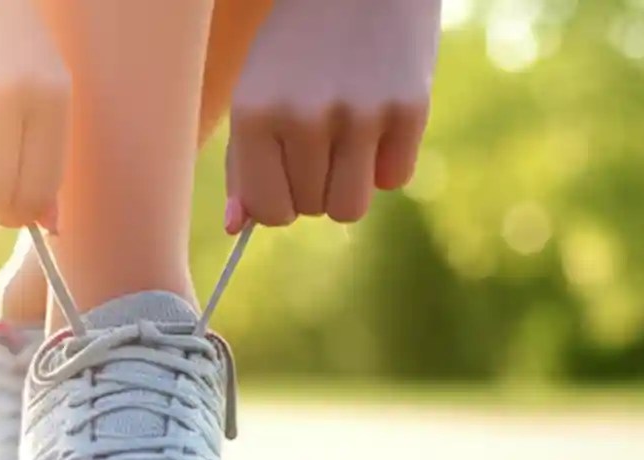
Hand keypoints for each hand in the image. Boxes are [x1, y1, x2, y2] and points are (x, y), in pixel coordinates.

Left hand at [225, 0, 440, 230]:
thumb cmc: (298, 45)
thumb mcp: (257, 93)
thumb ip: (242, 163)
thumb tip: (233, 228)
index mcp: (255, 113)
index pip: (267, 210)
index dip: (277, 203)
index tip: (284, 178)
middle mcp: (305, 116)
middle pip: (311, 210)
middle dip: (313, 186)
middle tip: (319, 138)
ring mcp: (360, 113)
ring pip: (350, 207)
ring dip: (347, 184)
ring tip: (345, 139)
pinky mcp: (410, 108)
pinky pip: (394, 180)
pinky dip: (387, 161)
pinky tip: (379, 119)